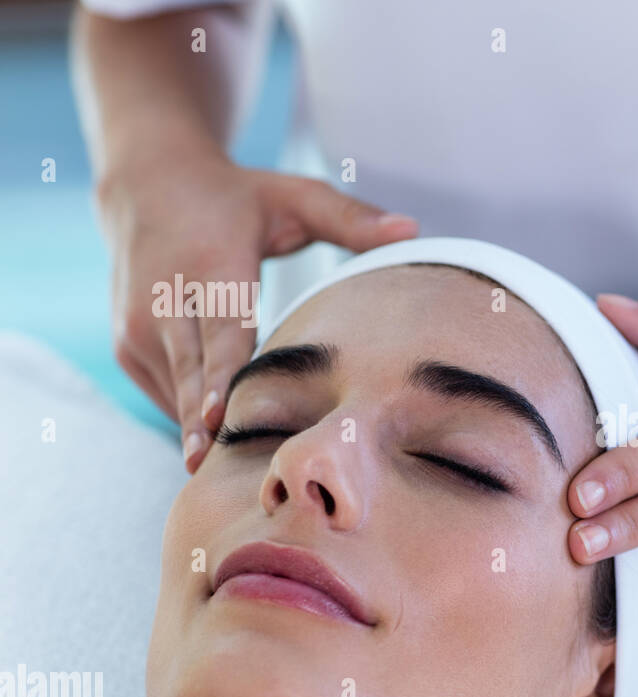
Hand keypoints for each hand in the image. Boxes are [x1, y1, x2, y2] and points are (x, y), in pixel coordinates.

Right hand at [94, 147, 418, 471]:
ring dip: (197, 429)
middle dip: (198, 422)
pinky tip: (217, 449)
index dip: (216, 377)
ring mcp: (136, 326)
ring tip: (220, 475)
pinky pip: (165, 392)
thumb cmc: (239, 197)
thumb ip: (350, 219)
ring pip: (175, 390)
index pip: (219, 331)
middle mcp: (162, 299)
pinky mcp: (127, 346)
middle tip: (208, 470)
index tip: (216, 419)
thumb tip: (413, 228)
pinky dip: (189, 417)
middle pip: (189, 371)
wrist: (148, 182)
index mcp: (209, 267)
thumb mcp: (294, 197)